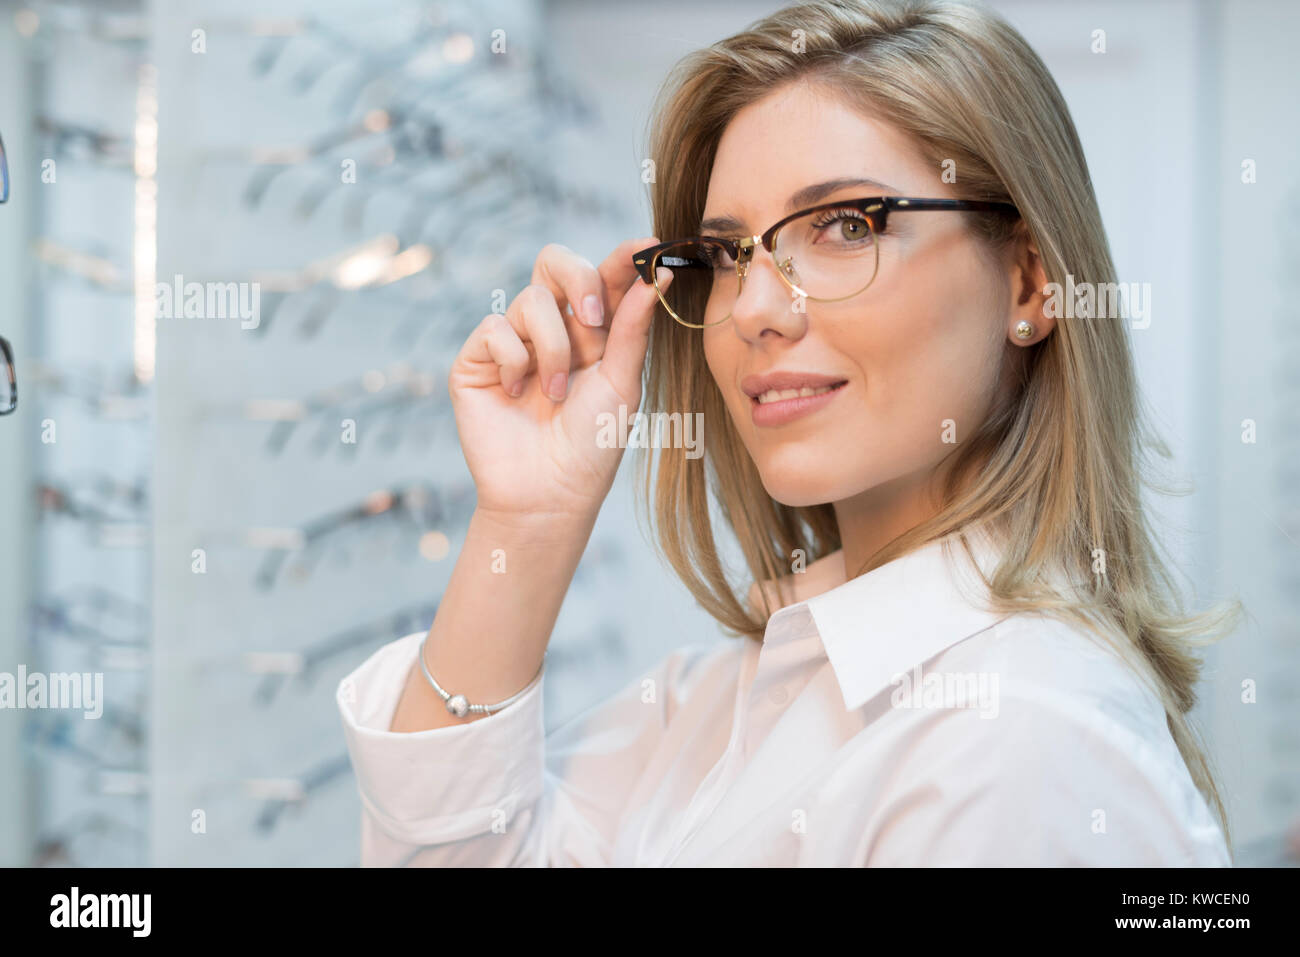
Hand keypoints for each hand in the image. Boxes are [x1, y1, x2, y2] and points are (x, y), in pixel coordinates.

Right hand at [447, 237, 671, 522]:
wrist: (548, 494)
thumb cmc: (591, 446)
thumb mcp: (622, 384)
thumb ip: (633, 329)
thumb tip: (657, 278)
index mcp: (592, 330)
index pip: (603, 276)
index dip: (623, 256)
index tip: (648, 246)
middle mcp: (551, 327)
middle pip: (554, 260)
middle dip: (579, 278)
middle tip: (595, 319)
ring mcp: (512, 341)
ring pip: (531, 300)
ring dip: (553, 348)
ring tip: (556, 393)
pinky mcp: (477, 359)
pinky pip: (495, 329)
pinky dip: (515, 361)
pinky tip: (517, 395)